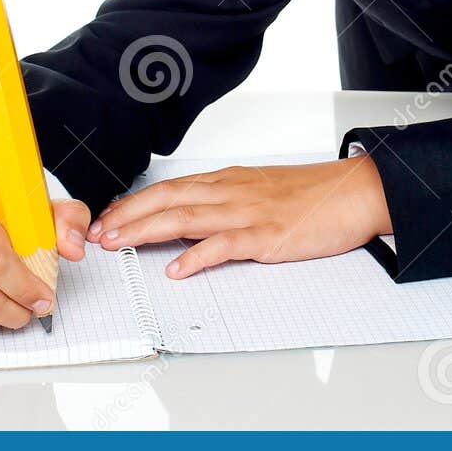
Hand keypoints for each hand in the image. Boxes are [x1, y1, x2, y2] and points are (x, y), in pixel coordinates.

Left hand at [85, 157, 393, 278]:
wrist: (354, 192)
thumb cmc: (313, 195)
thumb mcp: (261, 190)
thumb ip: (228, 202)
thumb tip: (194, 219)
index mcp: (229, 181)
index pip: (170, 188)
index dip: (135, 203)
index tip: (108, 218)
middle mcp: (231, 192)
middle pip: (167, 199)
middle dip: (128, 216)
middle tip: (97, 234)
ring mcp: (247, 213)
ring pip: (184, 218)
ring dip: (146, 231)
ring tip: (120, 245)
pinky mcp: (265, 236)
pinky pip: (222, 246)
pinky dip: (195, 258)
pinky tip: (175, 269)